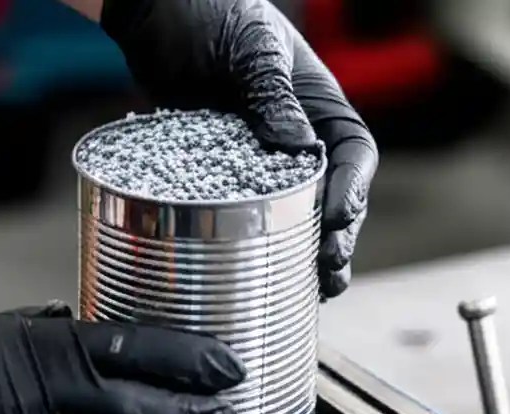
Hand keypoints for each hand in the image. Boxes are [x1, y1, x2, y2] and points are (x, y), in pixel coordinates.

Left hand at [101, 0, 377, 297]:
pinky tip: (264, 279)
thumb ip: (272, 92)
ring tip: (316, 290)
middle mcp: (299, 138)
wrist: (155, 17)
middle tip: (328, 267)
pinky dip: (262, 250)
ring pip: (300, 217)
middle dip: (338, 236)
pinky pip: (252, 219)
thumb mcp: (249, 47)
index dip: (353, 189)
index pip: (354, 152)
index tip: (336, 218)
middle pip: (335, 196)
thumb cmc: (209, 15)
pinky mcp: (227, 178)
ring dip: (310, 255)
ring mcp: (263, 162)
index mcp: (318, 105)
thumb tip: (298, 147)